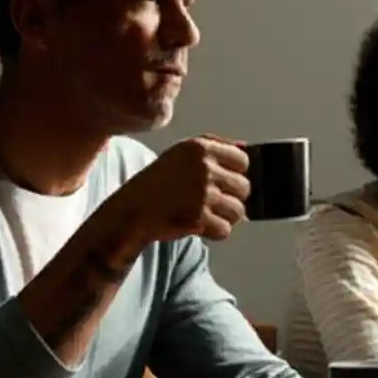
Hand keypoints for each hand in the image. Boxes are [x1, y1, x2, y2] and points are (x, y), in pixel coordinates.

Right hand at [109, 135, 250, 242]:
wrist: (133, 210)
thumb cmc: (159, 182)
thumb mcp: (181, 153)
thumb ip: (214, 145)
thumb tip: (245, 146)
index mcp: (200, 147)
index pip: (242, 160)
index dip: (236, 173)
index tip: (223, 182)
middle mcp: (203, 168)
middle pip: (244, 187)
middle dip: (232, 198)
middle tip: (213, 202)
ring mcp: (202, 193)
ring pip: (238, 211)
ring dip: (226, 217)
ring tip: (208, 214)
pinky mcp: (199, 218)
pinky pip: (225, 230)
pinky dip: (215, 232)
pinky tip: (201, 226)